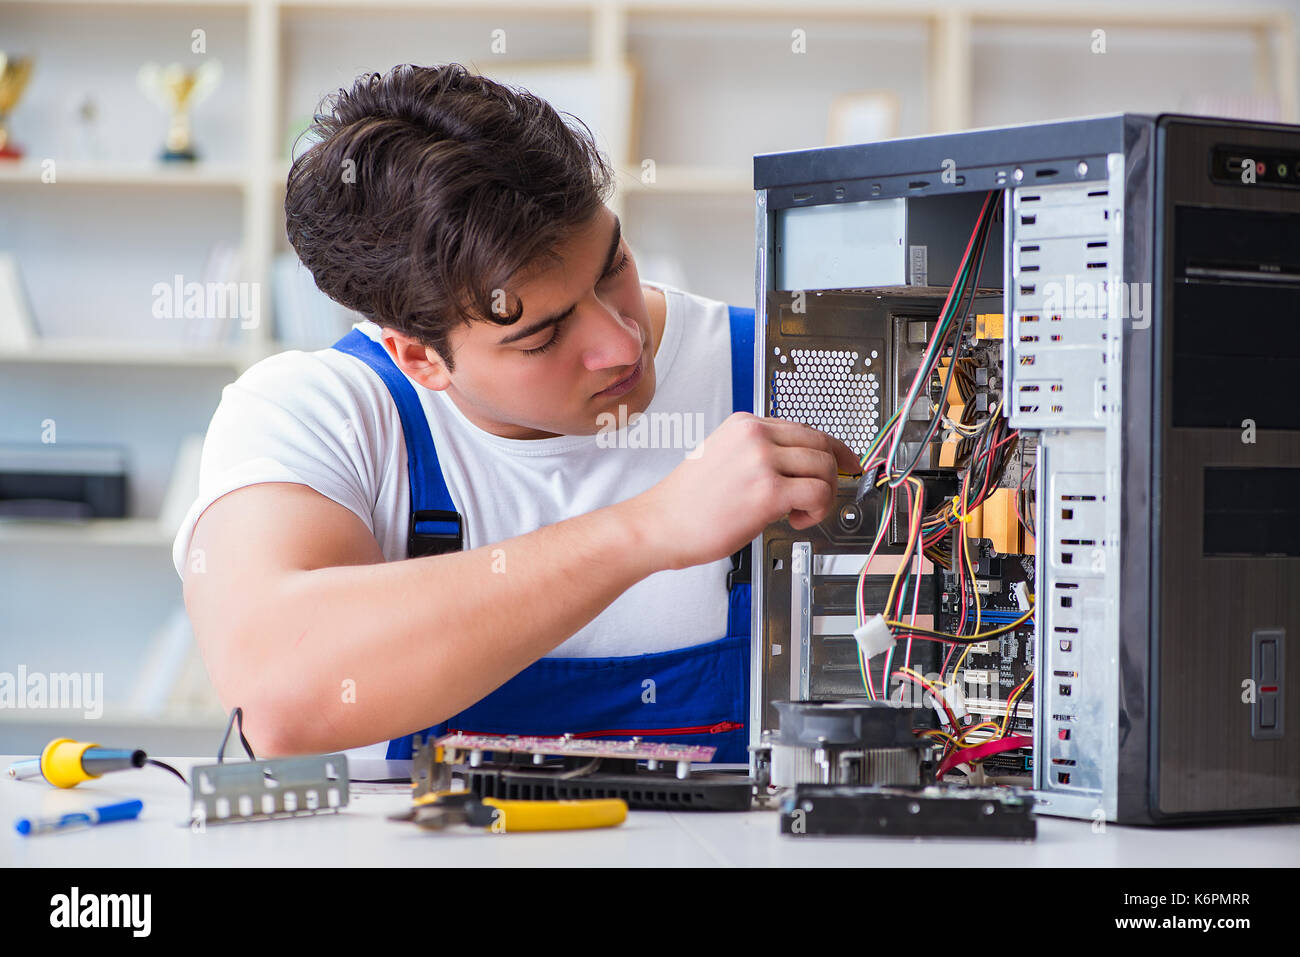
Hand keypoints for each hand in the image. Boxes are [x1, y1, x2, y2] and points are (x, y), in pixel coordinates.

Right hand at [624, 412, 859, 570]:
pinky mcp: (768, 492)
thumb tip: (799, 467)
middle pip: (821, 444)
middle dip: (832, 474)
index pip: (805, 428)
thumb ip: (760, 455)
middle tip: (823, 497)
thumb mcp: (723, 458)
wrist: (660, 524)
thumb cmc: (686, 503)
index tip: (846, 463)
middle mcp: (755, 437)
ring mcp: (762, 462)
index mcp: (745, 425)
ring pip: (825, 468)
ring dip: (824, 495)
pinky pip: (818, 494)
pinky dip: (817, 511)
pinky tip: (797, 519)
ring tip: (803, 512)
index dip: (833, 449)